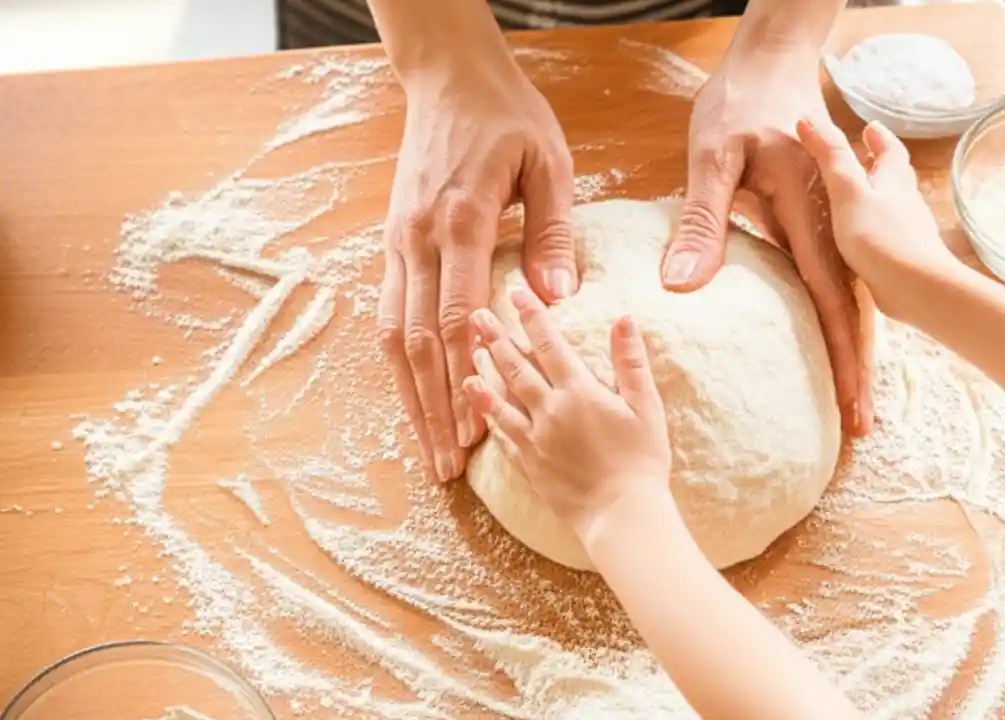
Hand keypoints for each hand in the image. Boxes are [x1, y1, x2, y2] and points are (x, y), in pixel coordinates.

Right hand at [378, 60, 575, 481]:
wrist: (449, 77)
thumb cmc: (506, 116)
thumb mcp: (547, 164)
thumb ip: (553, 231)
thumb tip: (556, 298)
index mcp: (461, 222)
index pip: (459, 319)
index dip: (468, 381)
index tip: (479, 431)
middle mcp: (419, 239)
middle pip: (420, 341)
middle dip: (435, 409)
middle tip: (449, 465)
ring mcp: (399, 241)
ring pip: (396, 334)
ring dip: (411, 395)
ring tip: (427, 446)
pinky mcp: (393, 240)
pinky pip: (390, 311)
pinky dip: (401, 360)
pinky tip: (413, 394)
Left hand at [462, 289, 672, 538]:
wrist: (622, 515)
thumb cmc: (642, 461)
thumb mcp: (647, 407)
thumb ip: (632, 362)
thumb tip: (625, 319)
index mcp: (580, 392)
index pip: (550, 344)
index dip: (532, 316)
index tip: (516, 292)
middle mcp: (550, 410)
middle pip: (516, 366)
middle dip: (496, 337)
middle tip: (476, 314)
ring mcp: (535, 438)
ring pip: (501, 396)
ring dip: (484, 369)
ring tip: (471, 349)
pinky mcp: (529, 463)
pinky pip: (500, 432)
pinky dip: (486, 412)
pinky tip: (475, 398)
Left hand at [663, 53, 872, 434]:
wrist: (770, 66)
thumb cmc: (738, 107)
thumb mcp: (711, 158)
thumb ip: (702, 222)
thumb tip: (684, 288)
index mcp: (809, 211)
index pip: (829, 293)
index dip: (841, 350)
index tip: (850, 399)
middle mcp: (832, 221)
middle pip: (852, 304)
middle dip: (855, 364)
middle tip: (860, 421)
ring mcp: (832, 222)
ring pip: (850, 293)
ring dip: (852, 345)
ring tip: (853, 398)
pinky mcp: (821, 221)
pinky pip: (836, 276)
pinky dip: (839, 315)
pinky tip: (833, 344)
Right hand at [795, 117, 957, 318]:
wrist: (916, 287)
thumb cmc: (879, 236)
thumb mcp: (848, 191)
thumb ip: (830, 157)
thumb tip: (808, 119)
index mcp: (894, 179)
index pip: (890, 149)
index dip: (879, 136)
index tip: (870, 127)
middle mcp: (907, 200)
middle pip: (897, 175)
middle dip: (882, 163)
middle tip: (868, 155)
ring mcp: (910, 230)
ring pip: (895, 204)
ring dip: (881, 195)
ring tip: (862, 196)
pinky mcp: (907, 257)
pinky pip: (891, 233)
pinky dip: (879, 226)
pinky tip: (866, 238)